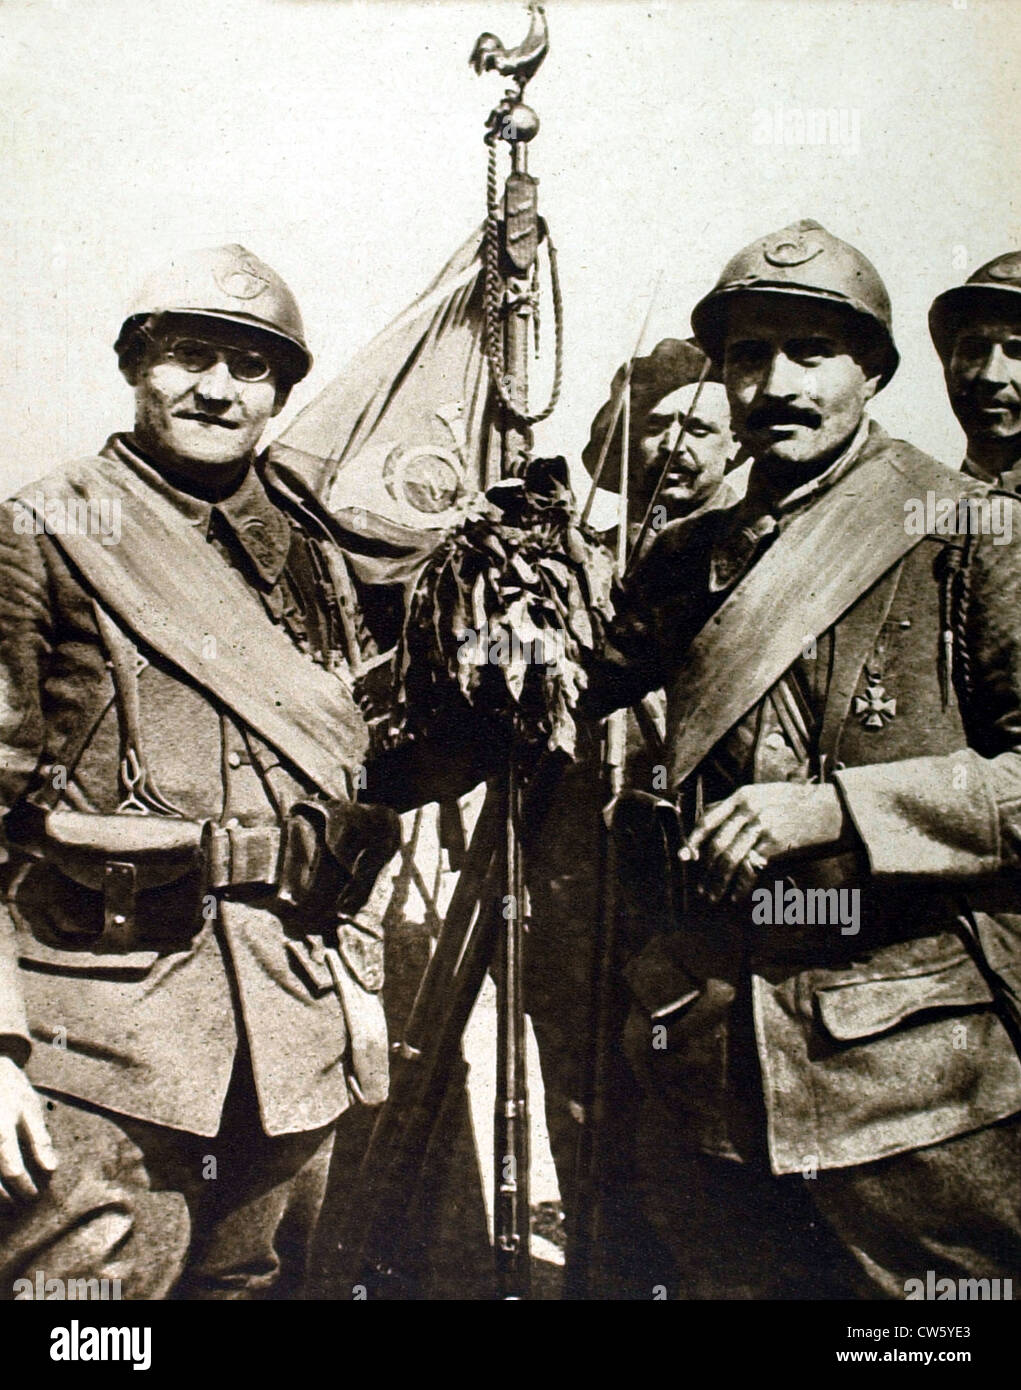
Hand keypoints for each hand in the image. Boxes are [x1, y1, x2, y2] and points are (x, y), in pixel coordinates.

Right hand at [0, 1056, 56, 1204]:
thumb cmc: (9, 1090)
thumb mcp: (30, 1108)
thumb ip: (40, 1140)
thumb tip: (51, 1170)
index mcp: (0, 1127)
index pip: (10, 1164)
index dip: (22, 1183)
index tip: (32, 1195)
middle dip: (5, 1196)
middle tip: (20, 1203)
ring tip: (6, 1202)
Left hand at [682, 782, 849, 904]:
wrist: (835, 808)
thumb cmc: (802, 804)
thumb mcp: (768, 795)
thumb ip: (743, 807)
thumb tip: (718, 825)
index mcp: (743, 795)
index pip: (708, 819)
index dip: (694, 840)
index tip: (685, 857)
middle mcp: (748, 808)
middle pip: (716, 842)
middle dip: (706, 869)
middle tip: (700, 888)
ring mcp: (761, 825)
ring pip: (729, 857)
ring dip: (718, 881)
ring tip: (712, 896)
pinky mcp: (775, 842)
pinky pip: (749, 867)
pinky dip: (740, 885)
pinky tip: (736, 896)